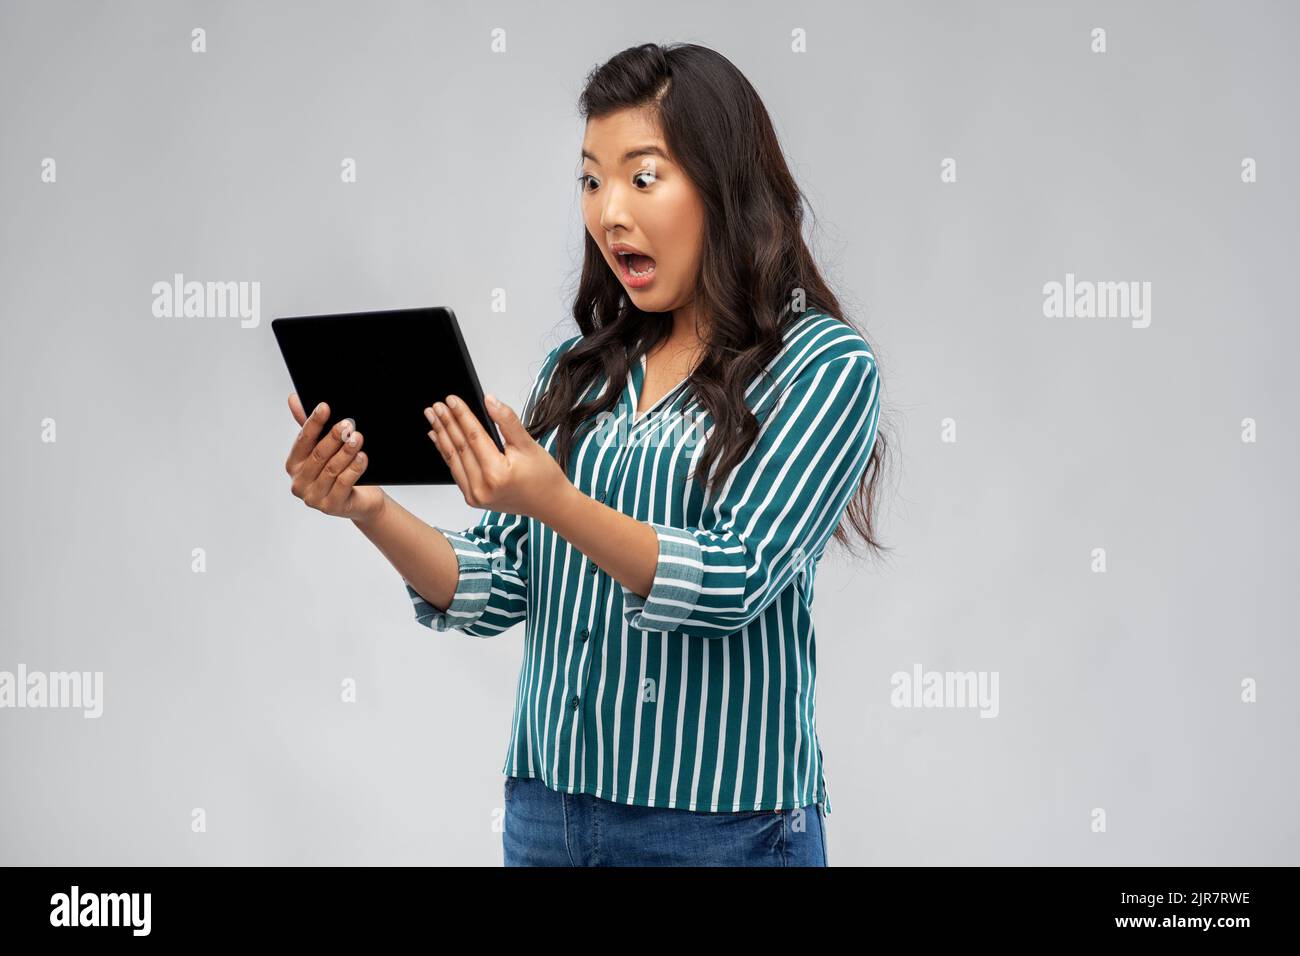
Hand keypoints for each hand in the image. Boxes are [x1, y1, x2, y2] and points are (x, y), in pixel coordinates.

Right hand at [285, 393, 386, 521]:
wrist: (363, 500)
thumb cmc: (341, 471)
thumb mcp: (326, 448)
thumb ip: (311, 426)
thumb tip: (293, 399)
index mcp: (294, 465)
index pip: (303, 440)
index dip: (314, 423)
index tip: (325, 406)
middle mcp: (299, 483)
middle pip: (318, 455)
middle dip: (334, 437)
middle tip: (348, 423)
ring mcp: (313, 497)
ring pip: (332, 469)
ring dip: (346, 452)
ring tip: (358, 438)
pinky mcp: (330, 507)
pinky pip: (344, 484)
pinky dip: (354, 469)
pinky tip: (362, 458)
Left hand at [426, 393, 569, 519]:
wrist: (549, 503)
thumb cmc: (543, 477)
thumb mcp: (528, 444)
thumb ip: (507, 421)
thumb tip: (489, 401)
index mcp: (496, 474)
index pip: (473, 437)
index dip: (461, 415)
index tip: (451, 399)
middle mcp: (481, 488)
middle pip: (459, 447)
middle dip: (446, 423)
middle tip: (436, 405)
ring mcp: (475, 496)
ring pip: (453, 459)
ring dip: (441, 436)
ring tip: (433, 417)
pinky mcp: (473, 498)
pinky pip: (456, 471)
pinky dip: (446, 453)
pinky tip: (438, 438)